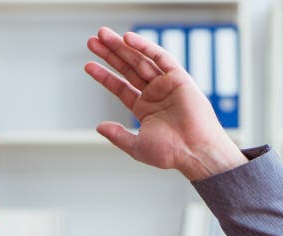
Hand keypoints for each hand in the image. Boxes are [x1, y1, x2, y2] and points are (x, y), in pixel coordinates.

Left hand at [85, 27, 246, 180]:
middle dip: (110, 54)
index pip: (120, 88)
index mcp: (144, 109)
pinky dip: (144, 47)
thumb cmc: (170, 153)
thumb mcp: (136, 146)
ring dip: (121, 46)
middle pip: (128, 69)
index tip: (88, 66)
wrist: (193, 151)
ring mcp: (166, 84)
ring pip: (140, 60)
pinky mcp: (178, 77)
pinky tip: (127, 39)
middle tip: (92, 40)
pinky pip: (159, 57)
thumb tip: (99, 127)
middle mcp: (154, 94)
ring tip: (102, 35)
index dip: (104, 76)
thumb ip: (117, 136)